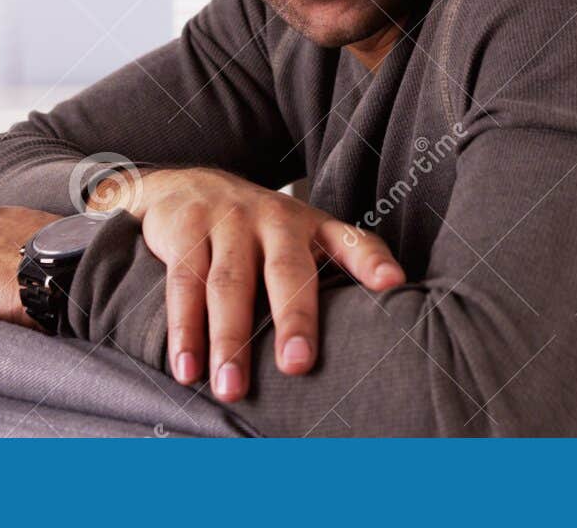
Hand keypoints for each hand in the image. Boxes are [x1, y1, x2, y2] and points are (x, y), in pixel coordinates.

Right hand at [103, 167, 403, 402]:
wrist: (188, 185)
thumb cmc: (260, 230)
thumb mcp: (305, 237)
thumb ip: (346, 265)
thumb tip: (392, 306)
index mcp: (312, 226)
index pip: (352, 241)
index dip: (372, 261)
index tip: (392, 283)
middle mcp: (274, 220)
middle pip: (286, 271)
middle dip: (293, 318)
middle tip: (298, 366)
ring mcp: (228, 223)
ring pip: (229, 285)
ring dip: (230, 341)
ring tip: (231, 389)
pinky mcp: (186, 232)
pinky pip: (185, 285)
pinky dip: (184, 331)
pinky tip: (188, 370)